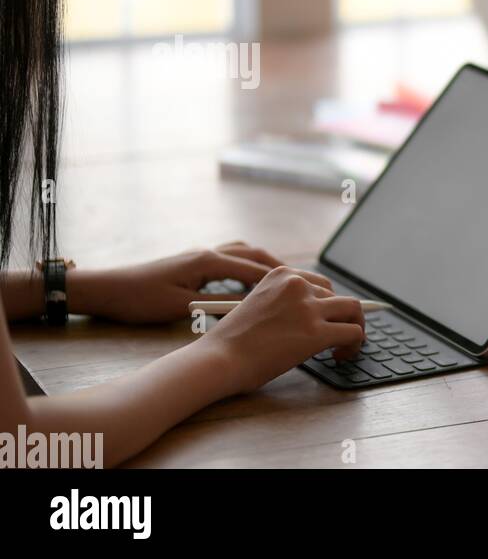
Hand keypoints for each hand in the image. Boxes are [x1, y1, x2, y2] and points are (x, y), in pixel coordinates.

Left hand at [71, 241, 303, 323]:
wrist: (106, 289)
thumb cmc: (139, 299)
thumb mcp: (182, 307)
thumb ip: (218, 305)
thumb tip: (253, 307)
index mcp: (208, 261)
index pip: (256, 270)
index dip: (284, 281)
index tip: (307, 290)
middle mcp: (208, 252)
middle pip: (255, 254)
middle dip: (282, 268)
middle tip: (305, 282)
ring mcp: (200, 255)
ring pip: (243, 253)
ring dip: (265, 264)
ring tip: (285, 280)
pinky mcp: (192, 262)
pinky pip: (230, 259)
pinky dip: (247, 267)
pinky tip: (251, 281)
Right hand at [202, 266, 364, 393]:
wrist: (219, 359)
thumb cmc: (231, 342)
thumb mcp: (257, 305)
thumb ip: (284, 303)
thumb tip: (312, 316)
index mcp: (281, 275)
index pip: (320, 283)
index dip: (328, 304)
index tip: (327, 319)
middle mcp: (297, 285)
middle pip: (339, 296)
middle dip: (342, 316)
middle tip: (337, 336)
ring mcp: (308, 307)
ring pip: (353, 310)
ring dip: (353, 328)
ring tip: (342, 348)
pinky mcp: (316, 332)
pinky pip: (354, 332)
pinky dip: (355, 345)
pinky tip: (340, 356)